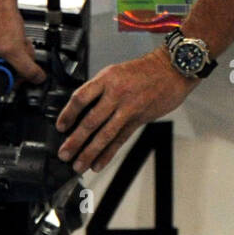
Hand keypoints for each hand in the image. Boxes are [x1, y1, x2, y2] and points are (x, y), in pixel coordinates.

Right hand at [0, 0, 44, 82]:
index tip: (22, 70)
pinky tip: (16, 40)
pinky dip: (16, 49)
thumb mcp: (14, 48)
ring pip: (8, 65)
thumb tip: (36, 79)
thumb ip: (27, 67)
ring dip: (19, 55)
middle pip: (3, 74)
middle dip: (17, 63)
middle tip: (20, 50)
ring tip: (18, 42)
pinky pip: (8, 56)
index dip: (13, 77)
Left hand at [55, 49, 192, 173]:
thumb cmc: (143, 71)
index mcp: (107, 78)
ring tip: (78, 165)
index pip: (81, 97)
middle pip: (90, 121)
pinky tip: (97, 164)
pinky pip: (120, 140)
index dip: (68, 114)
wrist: (173, 69)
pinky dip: (108, 154)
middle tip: (64, 154)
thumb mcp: (116, 73)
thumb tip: (78, 113)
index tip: (60, 127)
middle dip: (75, 141)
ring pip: (105, 134)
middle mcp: (116, 93)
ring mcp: (128, 108)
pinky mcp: (138, 120)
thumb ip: (98, 91)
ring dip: (89, 152)